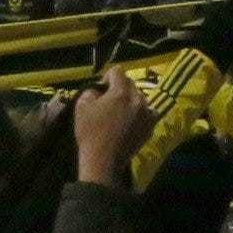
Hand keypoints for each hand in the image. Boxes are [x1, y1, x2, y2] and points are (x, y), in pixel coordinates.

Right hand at [71, 67, 152, 186]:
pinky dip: (140, 113)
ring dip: (130, 100)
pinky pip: (147, 112)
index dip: (107, 77)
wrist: (103, 161)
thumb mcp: (81, 106)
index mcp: (121, 92)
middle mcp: (138, 100)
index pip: (118, 71)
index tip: (101, 89)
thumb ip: (91, 91)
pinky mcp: (150, 127)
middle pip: (130, 84)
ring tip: (121, 112)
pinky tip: (131, 121)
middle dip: (119, 88)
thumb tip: (99, 91)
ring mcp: (147, 114)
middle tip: (109, 101)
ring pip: (140, 98)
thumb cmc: (90, 132)